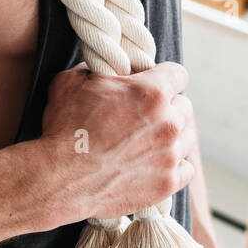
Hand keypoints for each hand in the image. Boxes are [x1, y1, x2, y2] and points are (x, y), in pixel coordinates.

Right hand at [40, 60, 195, 221]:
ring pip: (188, 137)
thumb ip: (98, 67)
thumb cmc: (64, 128)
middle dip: (168, 107)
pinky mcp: (168, 183)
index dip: (164, 77)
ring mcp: (171, 155)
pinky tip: (156, 163)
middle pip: (184, 106)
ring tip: (150, 141)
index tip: (154, 84)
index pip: (178, 74)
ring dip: (173, 136)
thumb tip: (105, 63)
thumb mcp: (73, 81)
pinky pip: (186, 169)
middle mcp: (168, 122)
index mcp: (151, 92)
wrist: (59, 179)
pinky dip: (174, 166)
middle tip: (145, 115)